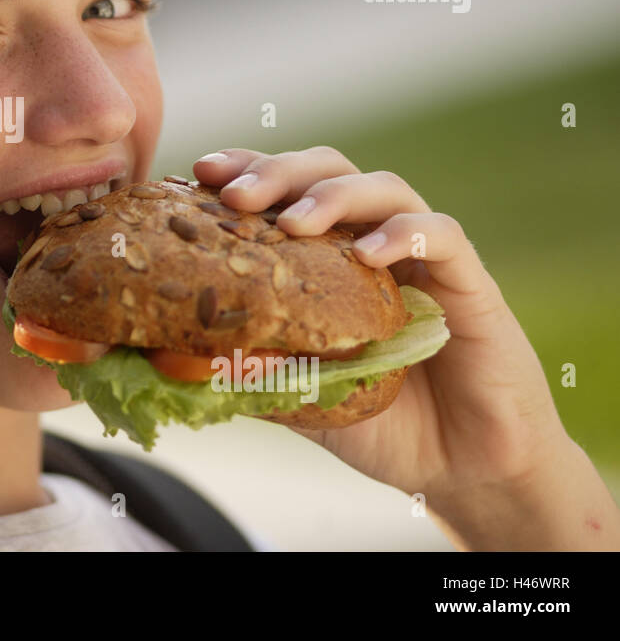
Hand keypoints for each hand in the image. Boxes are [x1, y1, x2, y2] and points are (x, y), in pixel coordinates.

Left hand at [192, 145, 619, 548]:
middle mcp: (374, 242)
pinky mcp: (471, 284)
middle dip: (278, 172)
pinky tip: (369, 253)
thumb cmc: (381, 424)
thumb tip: (169, 357)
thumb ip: (248, 371)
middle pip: (328, 170)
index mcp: (329, 255)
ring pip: (384, 188)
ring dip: (333, 195)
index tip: (199, 172)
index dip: (245, 170)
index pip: (285, 189)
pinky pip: (442, 236)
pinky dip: (405, 235)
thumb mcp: (298, 398)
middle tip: (235, 194)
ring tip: (294, 221)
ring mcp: (424, 258)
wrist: (462, 471)